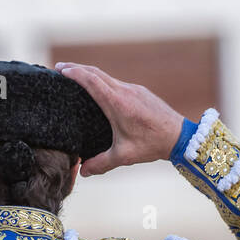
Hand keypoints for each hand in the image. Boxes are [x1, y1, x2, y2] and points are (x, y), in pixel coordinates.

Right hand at [53, 62, 183, 176]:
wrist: (179, 136)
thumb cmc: (152, 144)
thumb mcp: (124, 156)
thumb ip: (101, 163)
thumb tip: (83, 172)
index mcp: (118, 103)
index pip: (92, 81)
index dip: (75, 73)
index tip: (61, 70)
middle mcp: (125, 91)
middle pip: (96, 73)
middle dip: (77, 68)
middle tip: (60, 68)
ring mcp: (134, 89)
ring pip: (107, 76)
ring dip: (89, 73)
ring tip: (75, 74)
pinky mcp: (140, 92)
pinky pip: (116, 82)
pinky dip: (102, 80)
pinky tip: (98, 87)